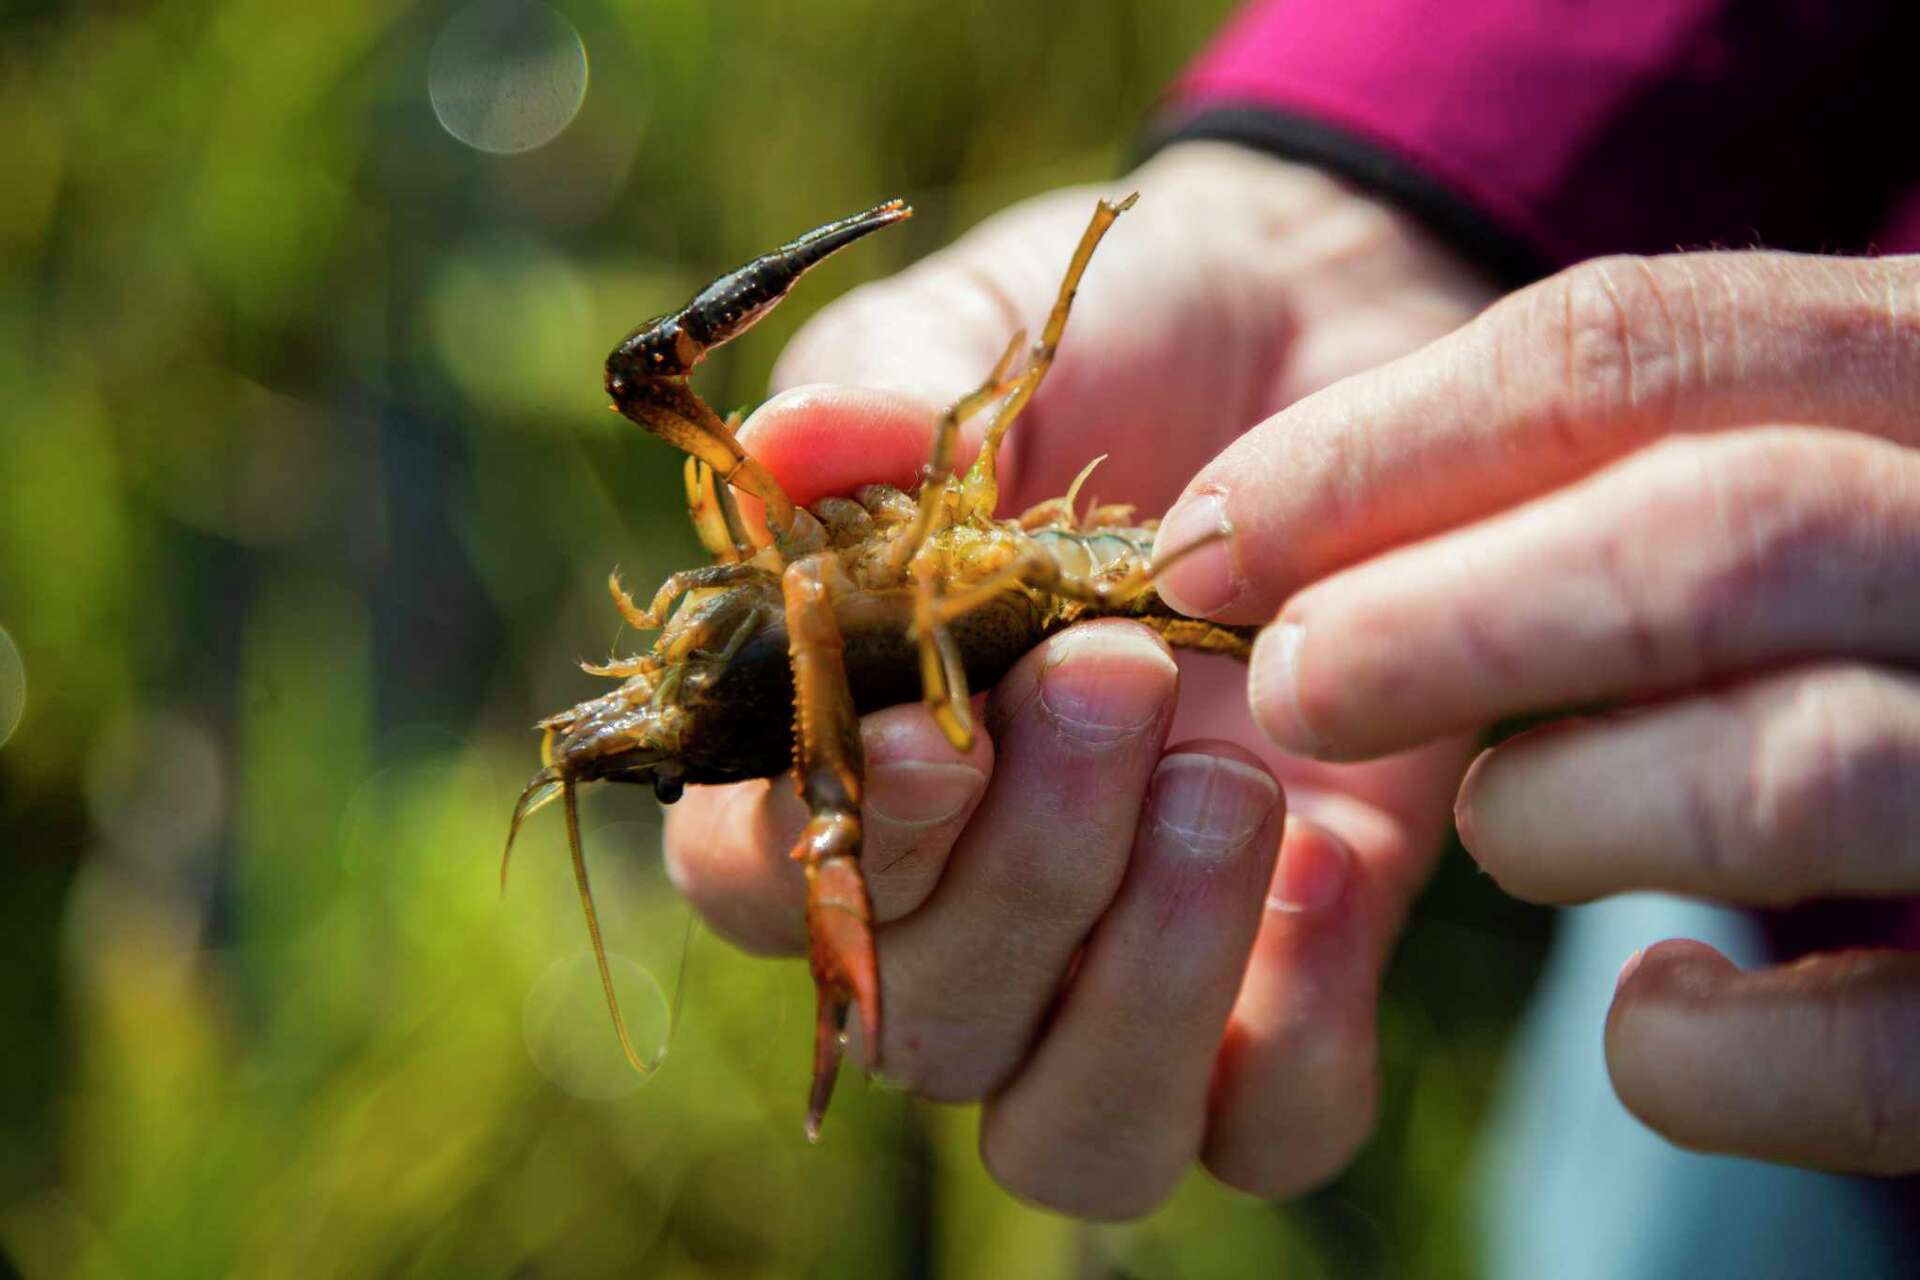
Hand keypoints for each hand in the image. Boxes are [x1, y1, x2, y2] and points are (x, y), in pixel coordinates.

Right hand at [660, 141, 1497, 1215]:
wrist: (1335, 339)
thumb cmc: (1120, 345)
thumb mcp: (995, 337)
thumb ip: (883, 393)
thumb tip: (785, 452)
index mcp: (846, 761)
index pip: (764, 883)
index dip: (834, 842)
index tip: (940, 728)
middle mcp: (965, 904)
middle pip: (923, 1027)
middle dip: (1021, 873)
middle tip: (1121, 675)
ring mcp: (1123, 970)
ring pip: (1075, 1136)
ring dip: (1141, 987)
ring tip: (1228, 779)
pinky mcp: (1292, 986)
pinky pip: (1270, 1128)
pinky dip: (1293, 1035)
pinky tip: (1341, 858)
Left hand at [1156, 250, 1919, 1173]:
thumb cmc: (1836, 585)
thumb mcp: (1754, 438)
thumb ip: (1559, 442)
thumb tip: (1228, 546)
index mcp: (1919, 366)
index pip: (1637, 351)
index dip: (1378, 452)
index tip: (1210, 539)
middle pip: (1729, 535)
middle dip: (1451, 624)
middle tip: (1289, 687)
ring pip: (1801, 768)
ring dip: (1569, 810)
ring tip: (1503, 826)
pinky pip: (1882, 1045)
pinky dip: (1717, 1053)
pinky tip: (1650, 1019)